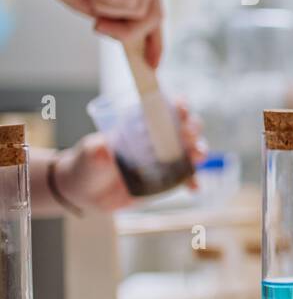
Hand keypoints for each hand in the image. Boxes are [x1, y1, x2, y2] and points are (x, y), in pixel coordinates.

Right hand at [20, 0, 163, 65]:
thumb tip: (139, 39)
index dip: (154, 39)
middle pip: (153, 14)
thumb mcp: (94, 5)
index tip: (154, 64)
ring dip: (105, 6)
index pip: (154, 9)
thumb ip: (118, 19)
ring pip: (140, 10)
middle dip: (126, 30)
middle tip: (97, 27)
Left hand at [51, 102, 206, 213]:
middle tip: (188, 134)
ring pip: (191, 151)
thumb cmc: (88, 163)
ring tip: (197, 157)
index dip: (178, 106)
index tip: (181, 107)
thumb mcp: (90, 152)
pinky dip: (193, 182)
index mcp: (143, 124)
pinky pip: (186, 180)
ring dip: (199, 152)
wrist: (86, 193)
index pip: (165, 110)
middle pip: (186, 128)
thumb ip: (98, 149)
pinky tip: (193, 187)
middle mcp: (159, 139)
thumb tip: (106, 150)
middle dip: (193, 127)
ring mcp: (166, 160)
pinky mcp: (168, 181)